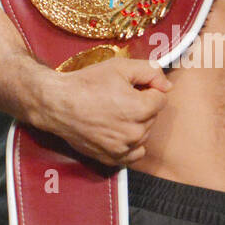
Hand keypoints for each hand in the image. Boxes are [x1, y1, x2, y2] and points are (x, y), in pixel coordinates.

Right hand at [43, 57, 171, 165]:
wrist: (57, 104)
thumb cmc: (87, 83)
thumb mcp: (120, 67)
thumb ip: (150, 72)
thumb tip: (167, 86)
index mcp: (140, 109)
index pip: (160, 99)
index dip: (148, 89)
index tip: (131, 87)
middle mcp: (135, 132)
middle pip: (152, 117)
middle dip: (142, 106)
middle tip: (118, 98)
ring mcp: (123, 148)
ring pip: (144, 134)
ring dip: (136, 124)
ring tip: (114, 113)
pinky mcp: (112, 158)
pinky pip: (134, 154)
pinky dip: (131, 144)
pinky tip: (117, 131)